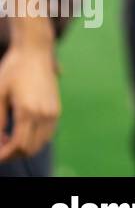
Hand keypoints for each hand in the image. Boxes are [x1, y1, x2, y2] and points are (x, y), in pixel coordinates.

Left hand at [0, 31, 59, 161]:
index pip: (18, 145)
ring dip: (26, 147)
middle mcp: (44, 113)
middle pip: (31, 148)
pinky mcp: (57, 108)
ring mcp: (53, 111)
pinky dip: (36, 139)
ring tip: (10, 140)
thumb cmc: (13, 70)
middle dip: (14, 154)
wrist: (35, 52)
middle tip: (1, 148)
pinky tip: (22, 132)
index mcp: (28, 111)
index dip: (5, 154)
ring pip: (41, 143)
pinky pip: (48, 133)